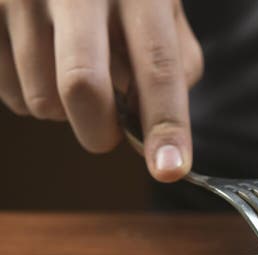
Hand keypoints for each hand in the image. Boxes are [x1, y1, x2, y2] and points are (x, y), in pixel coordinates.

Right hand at [0, 0, 202, 181]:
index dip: (166, 124)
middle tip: (106, 134)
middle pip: (82, 86)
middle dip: (99, 131)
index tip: (170, 169)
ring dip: (64, 112)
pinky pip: (8, 92)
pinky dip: (30, 96)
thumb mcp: (161, 7)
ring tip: (70, 74)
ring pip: (41, 98)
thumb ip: (175, 62)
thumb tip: (157, 124)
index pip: (157, 65)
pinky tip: (39, 63)